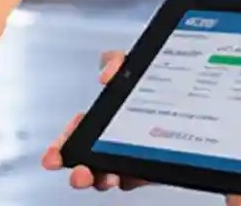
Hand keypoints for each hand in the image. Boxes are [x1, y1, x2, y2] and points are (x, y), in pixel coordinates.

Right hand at [41, 51, 149, 191]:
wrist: (187, 92)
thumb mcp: (133, 64)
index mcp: (103, 117)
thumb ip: (117, 61)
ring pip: (108, 175)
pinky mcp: (150, 165)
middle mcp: (112, 139)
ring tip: (106, 179)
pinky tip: (130, 175)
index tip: (53, 158)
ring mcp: (129, 154)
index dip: (60, 148)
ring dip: (102, 179)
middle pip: (88, 161)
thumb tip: (107, 75)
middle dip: (80, 171)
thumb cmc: (154, 79)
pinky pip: (136, 177)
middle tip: (80, 175)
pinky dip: (131, 178)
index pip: (76, 134)